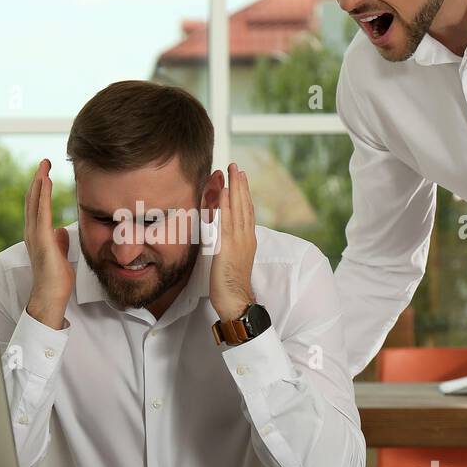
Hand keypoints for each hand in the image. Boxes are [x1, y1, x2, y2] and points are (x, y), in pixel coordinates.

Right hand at [23, 159, 71, 329]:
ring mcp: (35, 236)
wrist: (51, 296)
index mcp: (37, 235)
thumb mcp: (60, 254)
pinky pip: (42, 212)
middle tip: (44, 162)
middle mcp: (32, 233)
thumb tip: (61, 231)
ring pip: (35, 203)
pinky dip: (42, 195)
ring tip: (44, 166)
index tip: (46, 173)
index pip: (37, 207)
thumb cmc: (56, 280)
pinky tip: (46, 182)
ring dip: (39, 182)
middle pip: (33, 200)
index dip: (40, 189)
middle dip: (38, 180)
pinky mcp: (42, 240)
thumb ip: (59, 241)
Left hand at [210, 163, 257, 322]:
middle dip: (240, 185)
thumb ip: (226, 243)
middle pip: (244, 205)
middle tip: (237, 166)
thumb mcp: (229, 259)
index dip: (243, 194)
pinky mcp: (229, 247)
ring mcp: (239, 241)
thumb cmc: (230, 284)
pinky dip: (226, 204)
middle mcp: (246, 237)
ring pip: (238, 209)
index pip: (246, 211)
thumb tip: (219, 233)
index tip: (240, 178)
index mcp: (247, 240)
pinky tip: (225, 191)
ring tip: (233, 171)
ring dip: (235, 188)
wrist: (236, 300)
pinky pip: (227, 221)